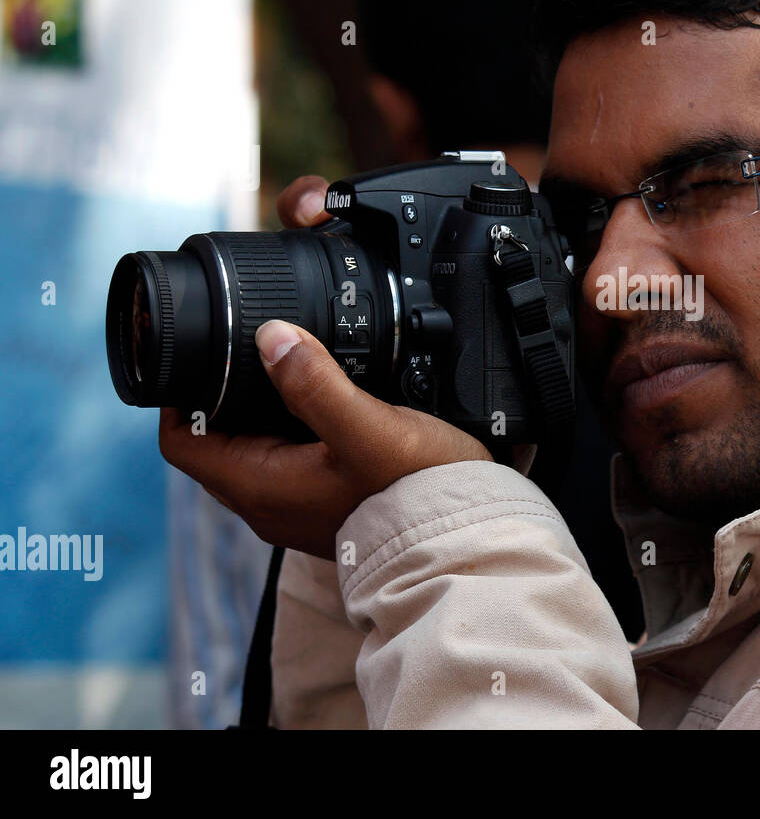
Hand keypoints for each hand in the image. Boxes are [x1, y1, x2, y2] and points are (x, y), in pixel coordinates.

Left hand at [158, 175, 492, 560]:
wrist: (464, 537)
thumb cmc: (417, 490)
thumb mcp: (365, 425)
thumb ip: (315, 381)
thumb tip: (272, 336)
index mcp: (261, 486)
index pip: (183, 442)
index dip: (180, 396)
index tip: (205, 354)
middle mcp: (269, 506)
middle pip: (215, 445)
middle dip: (222, 399)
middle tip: (253, 355)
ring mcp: (298, 511)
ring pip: (254, 453)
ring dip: (262, 414)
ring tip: (294, 373)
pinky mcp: (329, 508)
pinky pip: (290, 464)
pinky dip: (296, 432)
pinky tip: (332, 407)